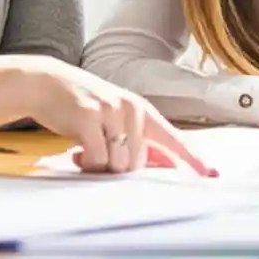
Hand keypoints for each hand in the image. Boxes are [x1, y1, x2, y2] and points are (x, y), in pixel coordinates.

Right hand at [25, 59, 211, 175]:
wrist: (46, 84)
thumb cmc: (82, 107)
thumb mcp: (115, 119)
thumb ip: (139, 140)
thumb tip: (166, 164)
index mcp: (143, 111)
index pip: (174, 138)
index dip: (194, 157)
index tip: (213, 174)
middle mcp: (132, 109)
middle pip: (138, 163)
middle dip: (118, 168)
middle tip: (97, 154)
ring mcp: (111, 111)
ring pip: (118, 164)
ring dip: (99, 166)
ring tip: (85, 150)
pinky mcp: (89, 118)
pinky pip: (97, 160)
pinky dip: (86, 163)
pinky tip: (76, 152)